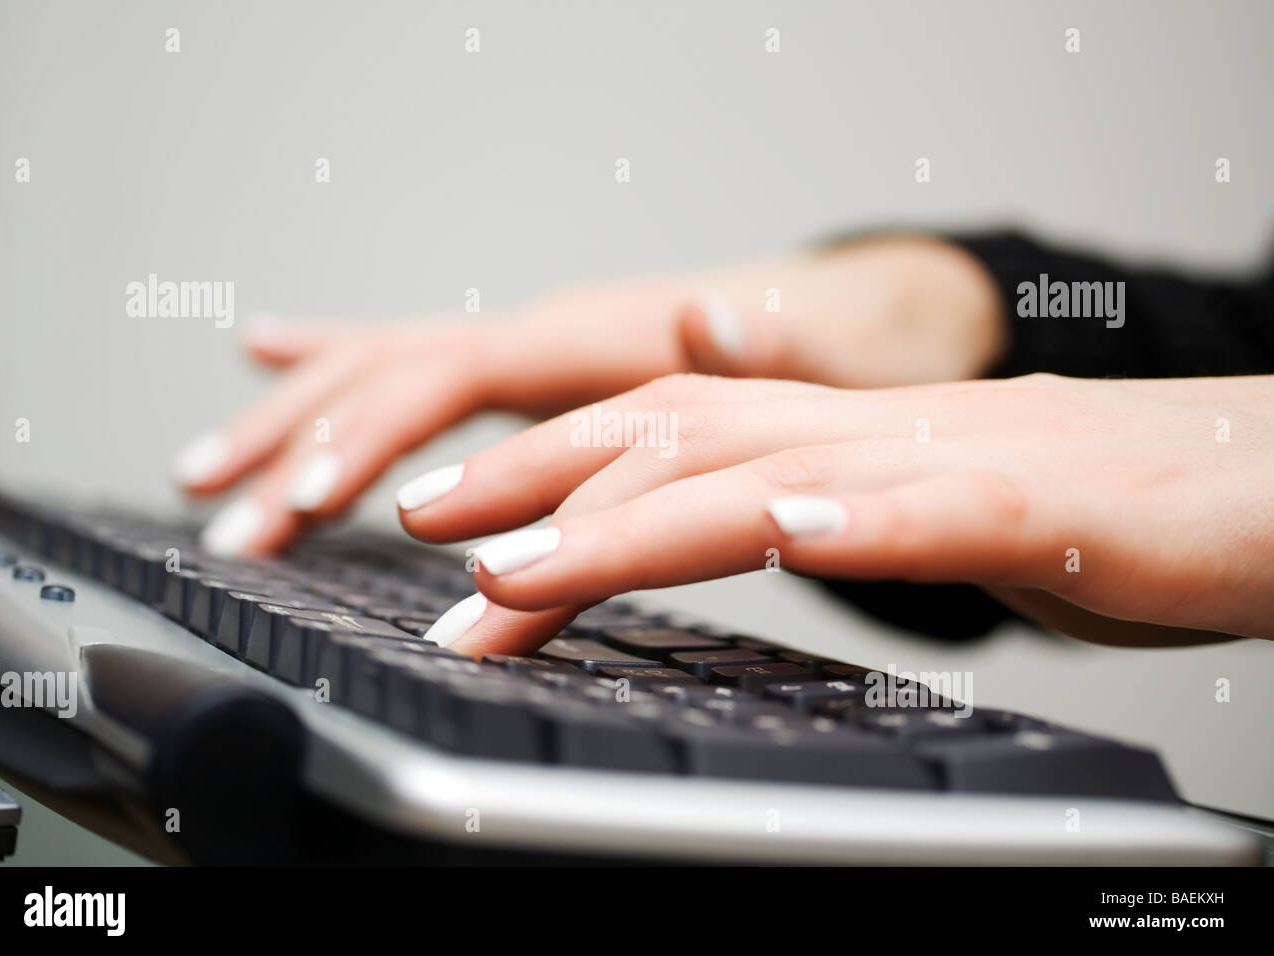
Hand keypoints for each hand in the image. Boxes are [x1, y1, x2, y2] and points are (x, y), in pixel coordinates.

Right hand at [172, 236, 1004, 554]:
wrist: (845, 315)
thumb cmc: (825, 345)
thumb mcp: (815, 353)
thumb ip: (763, 343)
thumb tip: (722, 310)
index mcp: (582, 333)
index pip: (446, 373)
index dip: (370, 433)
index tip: (306, 497)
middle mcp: (537, 329)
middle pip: (386, 372)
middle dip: (300, 445)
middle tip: (227, 520)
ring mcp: (527, 346)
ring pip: (378, 372)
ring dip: (290, 423)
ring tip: (206, 478)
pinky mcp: (527, 370)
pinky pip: (410, 364)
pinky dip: (332, 361)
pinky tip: (268, 353)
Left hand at [398, 373, 1273, 655]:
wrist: (1239, 476)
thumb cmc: (1070, 501)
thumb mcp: (907, 504)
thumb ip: (811, 503)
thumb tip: (728, 520)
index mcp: (826, 436)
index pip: (657, 433)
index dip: (541, 464)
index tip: (440, 517)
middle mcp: (864, 433)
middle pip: (676, 438)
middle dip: (538, 482)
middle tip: (425, 530)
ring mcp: (950, 462)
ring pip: (772, 474)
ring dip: (640, 516)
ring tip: (533, 563)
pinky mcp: (1044, 506)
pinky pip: (942, 508)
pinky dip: (862, 520)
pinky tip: (795, 534)